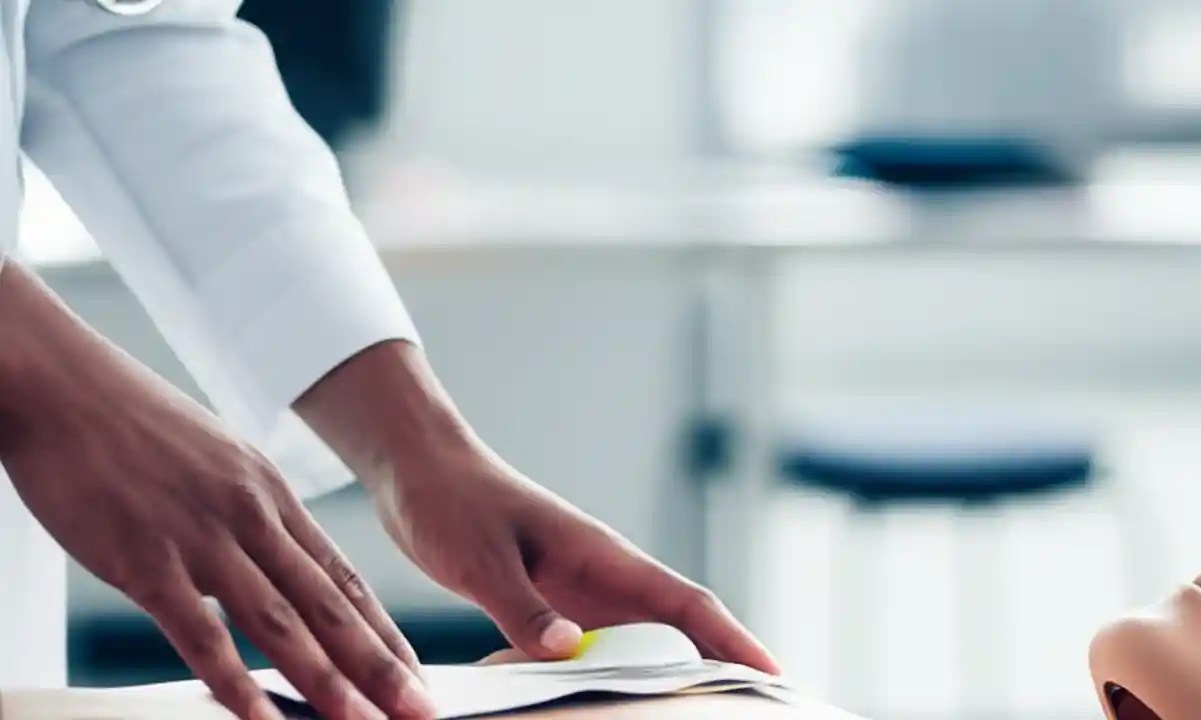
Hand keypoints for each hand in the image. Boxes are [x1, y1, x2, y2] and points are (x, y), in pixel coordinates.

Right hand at [0, 264, 432, 719]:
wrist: (65, 387)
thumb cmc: (133, 424)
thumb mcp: (215, 461)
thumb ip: (246, 513)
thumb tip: (268, 554)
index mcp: (270, 494)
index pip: (341, 576)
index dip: (381, 630)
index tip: (413, 670)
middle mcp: (251, 516)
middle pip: (328, 604)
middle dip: (379, 665)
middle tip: (418, 709)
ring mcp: (203, 538)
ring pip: (280, 621)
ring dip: (326, 680)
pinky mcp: (148, 560)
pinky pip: (200, 633)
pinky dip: (235, 683)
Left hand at [295, 342, 780, 672]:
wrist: (420, 471)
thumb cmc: (452, 501)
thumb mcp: (482, 558)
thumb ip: (523, 606)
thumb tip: (570, 653)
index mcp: (601, 554)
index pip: (686, 601)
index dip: (733, 638)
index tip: (772, 674)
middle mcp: (601, 574)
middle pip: (677, 627)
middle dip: (717, 666)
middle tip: (750, 711)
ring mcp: (577, 589)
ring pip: (636, 642)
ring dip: (664, 677)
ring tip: (690, 716)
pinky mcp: (548, 600)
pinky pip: (588, 648)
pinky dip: (604, 677)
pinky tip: (598, 704)